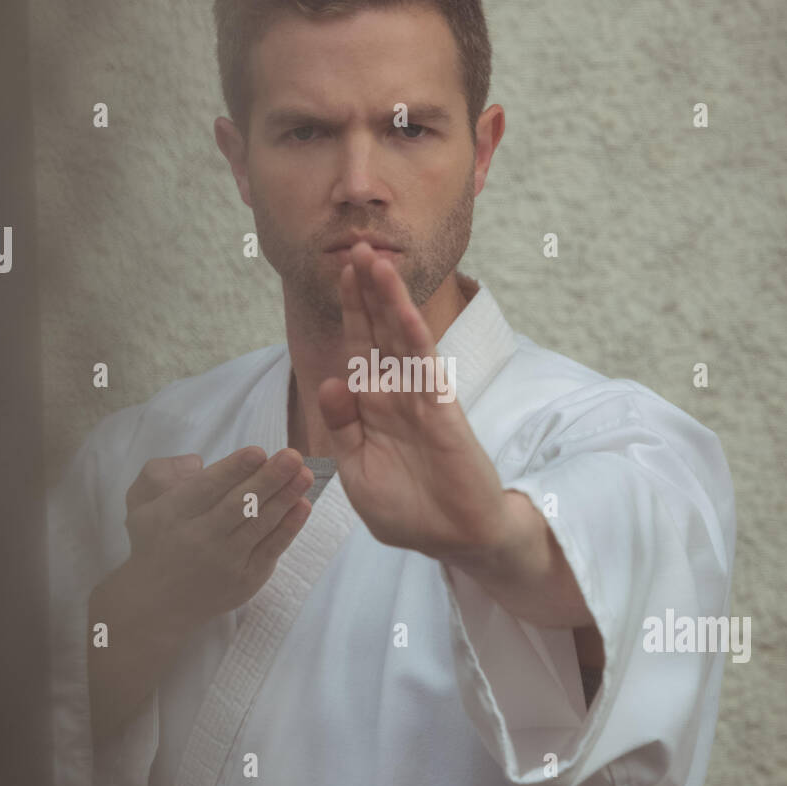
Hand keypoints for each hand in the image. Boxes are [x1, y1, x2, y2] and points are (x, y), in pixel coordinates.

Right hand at [117, 445, 313, 642]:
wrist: (155, 604)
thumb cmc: (154, 541)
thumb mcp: (141, 502)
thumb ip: (162, 473)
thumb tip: (197, 462)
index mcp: (173, 513)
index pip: (207, 488)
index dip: (234, 469)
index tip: (258, 451)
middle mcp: (199, 538)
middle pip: (240, 505)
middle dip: (269, 479)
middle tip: (293, 456)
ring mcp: (225, 562)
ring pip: (260, 525)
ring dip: (286, 497)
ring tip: (305, 475)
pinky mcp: (245, 580)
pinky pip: (271, 549)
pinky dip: (289, 527)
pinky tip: (303, 505)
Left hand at [316, 243, 508, 560]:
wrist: (455, 539)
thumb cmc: (407, 510)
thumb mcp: (358, 471)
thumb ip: (343, 428)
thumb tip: (331, 382)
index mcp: (373, 406)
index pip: (359, 348)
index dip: (350, 311)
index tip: (340, 271)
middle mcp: (396, 394)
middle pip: (379, 332)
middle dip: (368, 291)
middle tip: (357, 246)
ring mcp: (420, 399)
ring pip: (401, 340)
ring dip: (390, 301)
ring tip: (377, 262)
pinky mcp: (442, 412)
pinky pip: (425, 369)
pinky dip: (415, 339)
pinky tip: (404, 310)